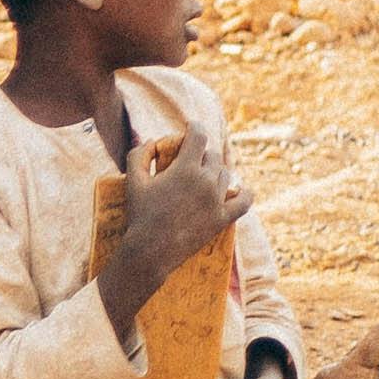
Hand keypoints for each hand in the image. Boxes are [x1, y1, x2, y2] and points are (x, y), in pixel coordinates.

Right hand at [97, 134, 245, 334]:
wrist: (151, 251)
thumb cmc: (140, 215)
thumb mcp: (133, 181)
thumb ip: (139, 154)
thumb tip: (152, 141)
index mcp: (185, 168)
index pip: (199, 136)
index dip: (194, 127)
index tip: (190, 127)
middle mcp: (206, 181)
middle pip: (212, 155)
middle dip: (201, 154)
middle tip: (191, 160)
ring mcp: (217, 200)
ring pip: (225, 175)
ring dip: (215, 172)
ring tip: (204, 177)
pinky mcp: (223, 218)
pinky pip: (244, 201)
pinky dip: (245, 193)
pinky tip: (241, 190)